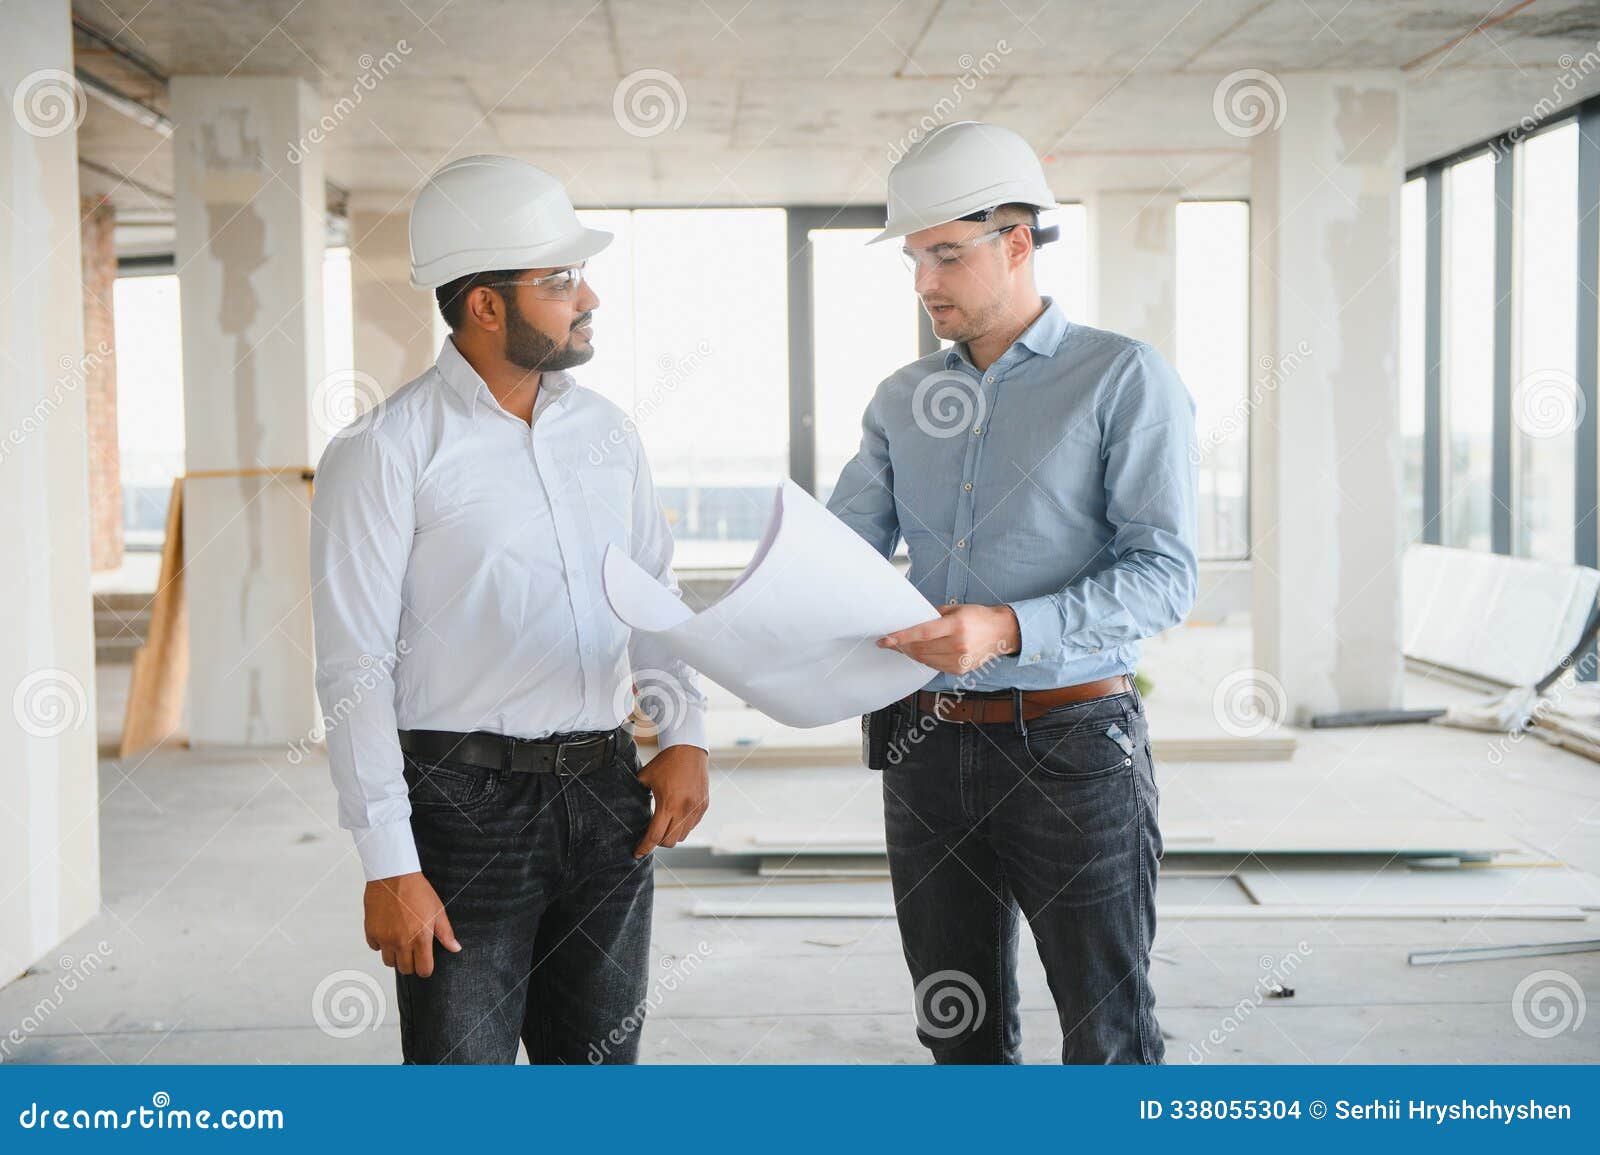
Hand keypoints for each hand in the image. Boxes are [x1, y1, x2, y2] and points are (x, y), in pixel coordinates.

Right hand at [364, 872, 460, 977]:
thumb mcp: (438, 910)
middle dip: (410, 963)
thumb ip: (445, 933)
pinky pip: (375, 947)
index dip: (425, 968)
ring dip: (395, 955)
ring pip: (389, 961)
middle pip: (405, 969)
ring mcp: (385, 938)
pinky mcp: (371, 932)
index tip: (425, 962)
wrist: (393, 875)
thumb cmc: (417, 890)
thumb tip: (455, 948)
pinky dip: (381, 943)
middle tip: (412, 950)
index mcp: (421, 938)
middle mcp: (402, 942)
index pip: (423, 970)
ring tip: (400, 939)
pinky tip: (388, 930)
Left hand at [634, 743, 709, 858]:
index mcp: (668, 804)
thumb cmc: (665, 762)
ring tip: (664, 826)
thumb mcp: (645, 777)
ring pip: (682, 836)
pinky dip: (683, 826)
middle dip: (658, 842)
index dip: (645, 847)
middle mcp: (684, 809)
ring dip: (672, 835)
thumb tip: (626, 806)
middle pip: (670, 841)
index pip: (655, 836)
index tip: (637, 853)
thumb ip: (637, 794)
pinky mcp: (704, 805)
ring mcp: (696, 809)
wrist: (689, 749)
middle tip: (651, 836)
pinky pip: (692, 825)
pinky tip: (676, 816)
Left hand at [878, 603, 1020, 675]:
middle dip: (901, 646)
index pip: (922, 633)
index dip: (900, 637)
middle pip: (920, 648)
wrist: (1003, 633)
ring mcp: (959, 660)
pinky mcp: (960, 669)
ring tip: (902, 646)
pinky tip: (920, 652)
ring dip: (910, 653)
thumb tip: (913, 623)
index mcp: (956, 626)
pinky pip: (934, 666)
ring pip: (924, 659)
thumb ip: (934, 616)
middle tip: (890, 642)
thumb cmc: (979, 618)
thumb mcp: (957, 609)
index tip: (884, 640)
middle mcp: (958, 645)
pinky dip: (924, 659)